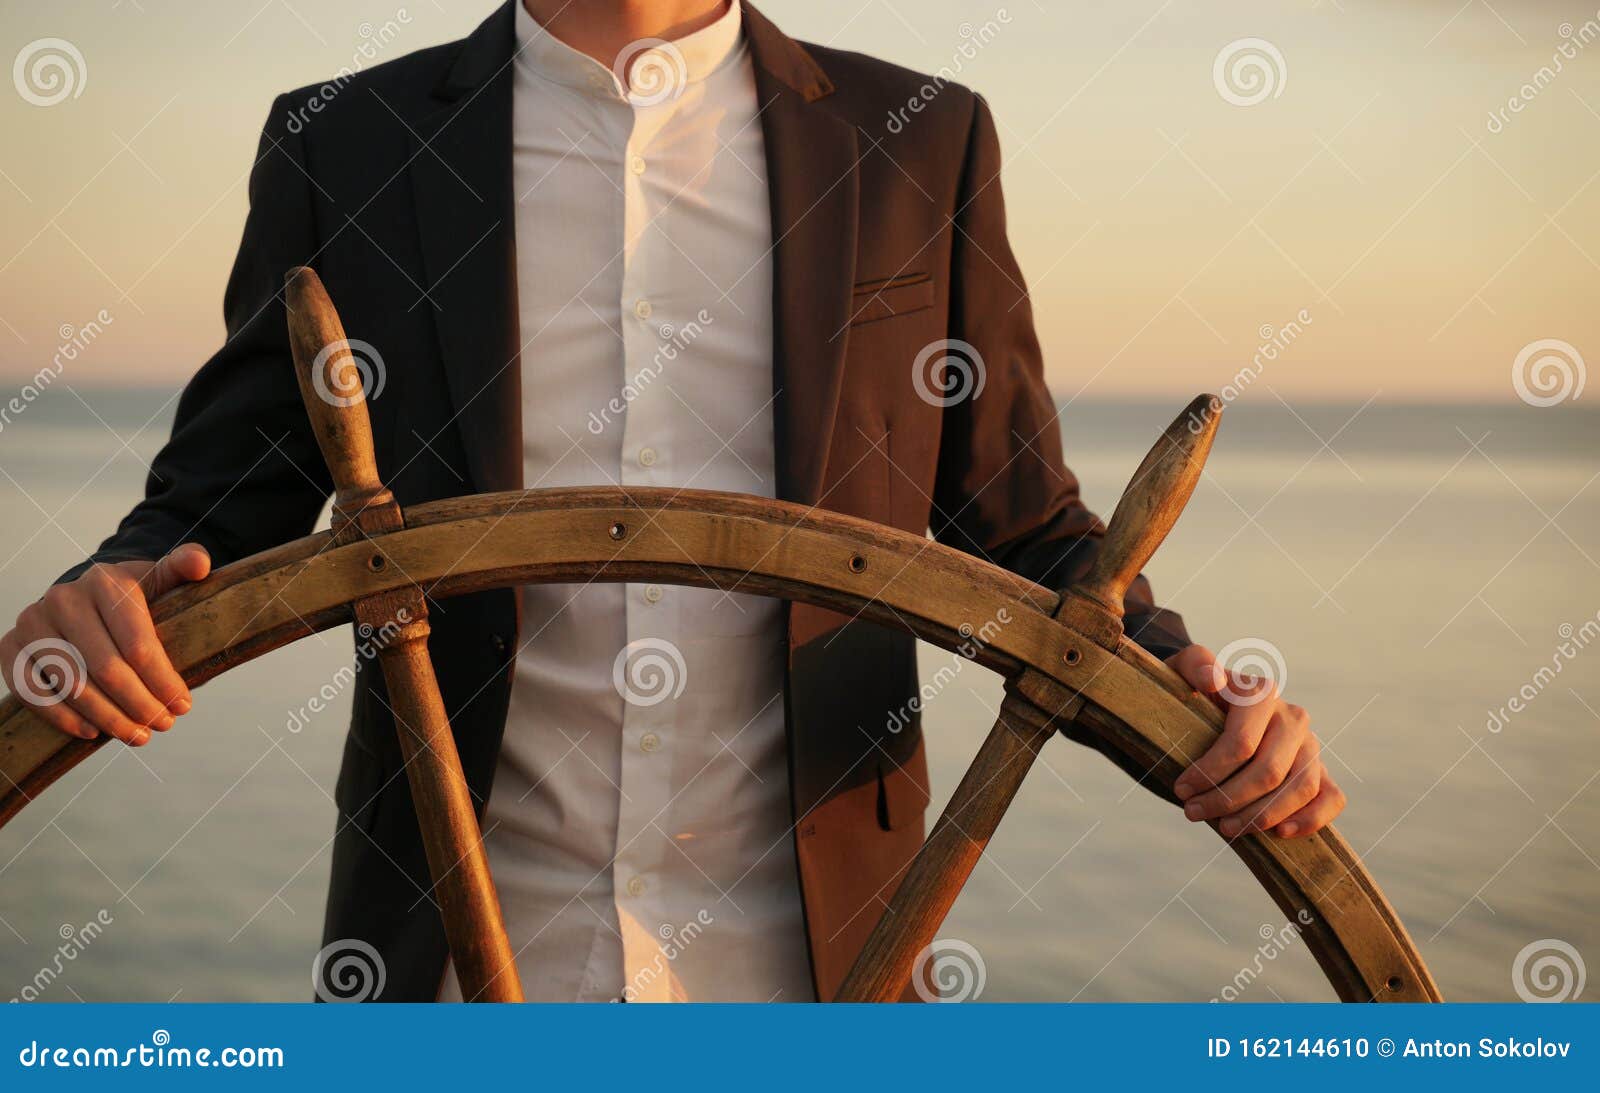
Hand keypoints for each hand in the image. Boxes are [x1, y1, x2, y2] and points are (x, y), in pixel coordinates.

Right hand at [0, 544, 210, 745]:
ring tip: (138, 735)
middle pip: (107, 669)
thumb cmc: (131, 598)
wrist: (84, 599)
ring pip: (73, 685)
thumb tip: (200, 562)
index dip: (164, 681)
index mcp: (106, 581)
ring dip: (108, 718)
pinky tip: (92, 732)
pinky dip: (62, 717)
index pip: (138, 644)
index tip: (184, 705)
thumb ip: (184, 566)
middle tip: (164, 725)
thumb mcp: (160, 578)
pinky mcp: (11, 646)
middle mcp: (64, 598)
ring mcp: (33, 622)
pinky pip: (31, 692)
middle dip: (140, 704)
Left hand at [1164, 643, 1343, 838]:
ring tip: (1224, 828)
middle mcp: (1292, 717)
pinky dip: (1311, 819)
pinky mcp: (1320, 769)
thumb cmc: (1192, 692)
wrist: (1211, 706)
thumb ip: (1194, 663)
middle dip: (1227, 799)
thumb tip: (1213, 679)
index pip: (1241, 743)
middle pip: (1268, 772)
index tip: (1181, 790)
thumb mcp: (1181, 670)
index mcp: (1262, 693)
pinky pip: (1330, 797)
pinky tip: (1279, 833)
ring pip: (1300, 788)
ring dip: (1261, 817)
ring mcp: (1310, 745)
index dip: (1210, 772)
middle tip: (1192, 812)